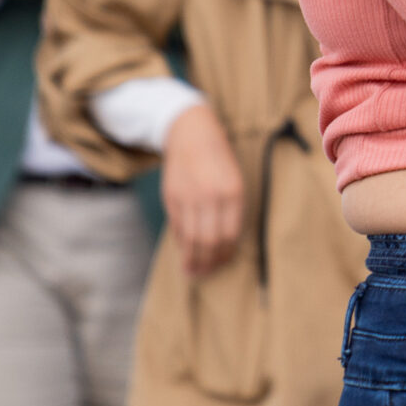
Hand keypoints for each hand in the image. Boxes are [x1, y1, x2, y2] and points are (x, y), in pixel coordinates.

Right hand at [160, 103, 244, 275]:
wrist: (192, 133)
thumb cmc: (219, 159)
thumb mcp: (234, 180)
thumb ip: (230, 210)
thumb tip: (225, 243)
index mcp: (233, 192)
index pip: (230, 234)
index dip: (226, 254)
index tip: (224, 263)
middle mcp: (211, 196)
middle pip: (210, 240)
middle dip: (209, 261)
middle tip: (207, 273)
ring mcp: (189, 197)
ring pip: (191, 238)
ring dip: (192, 258)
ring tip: (193, 271)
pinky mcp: (171, 197)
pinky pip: (178, 227)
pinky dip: (182, 243)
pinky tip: (185, 252)